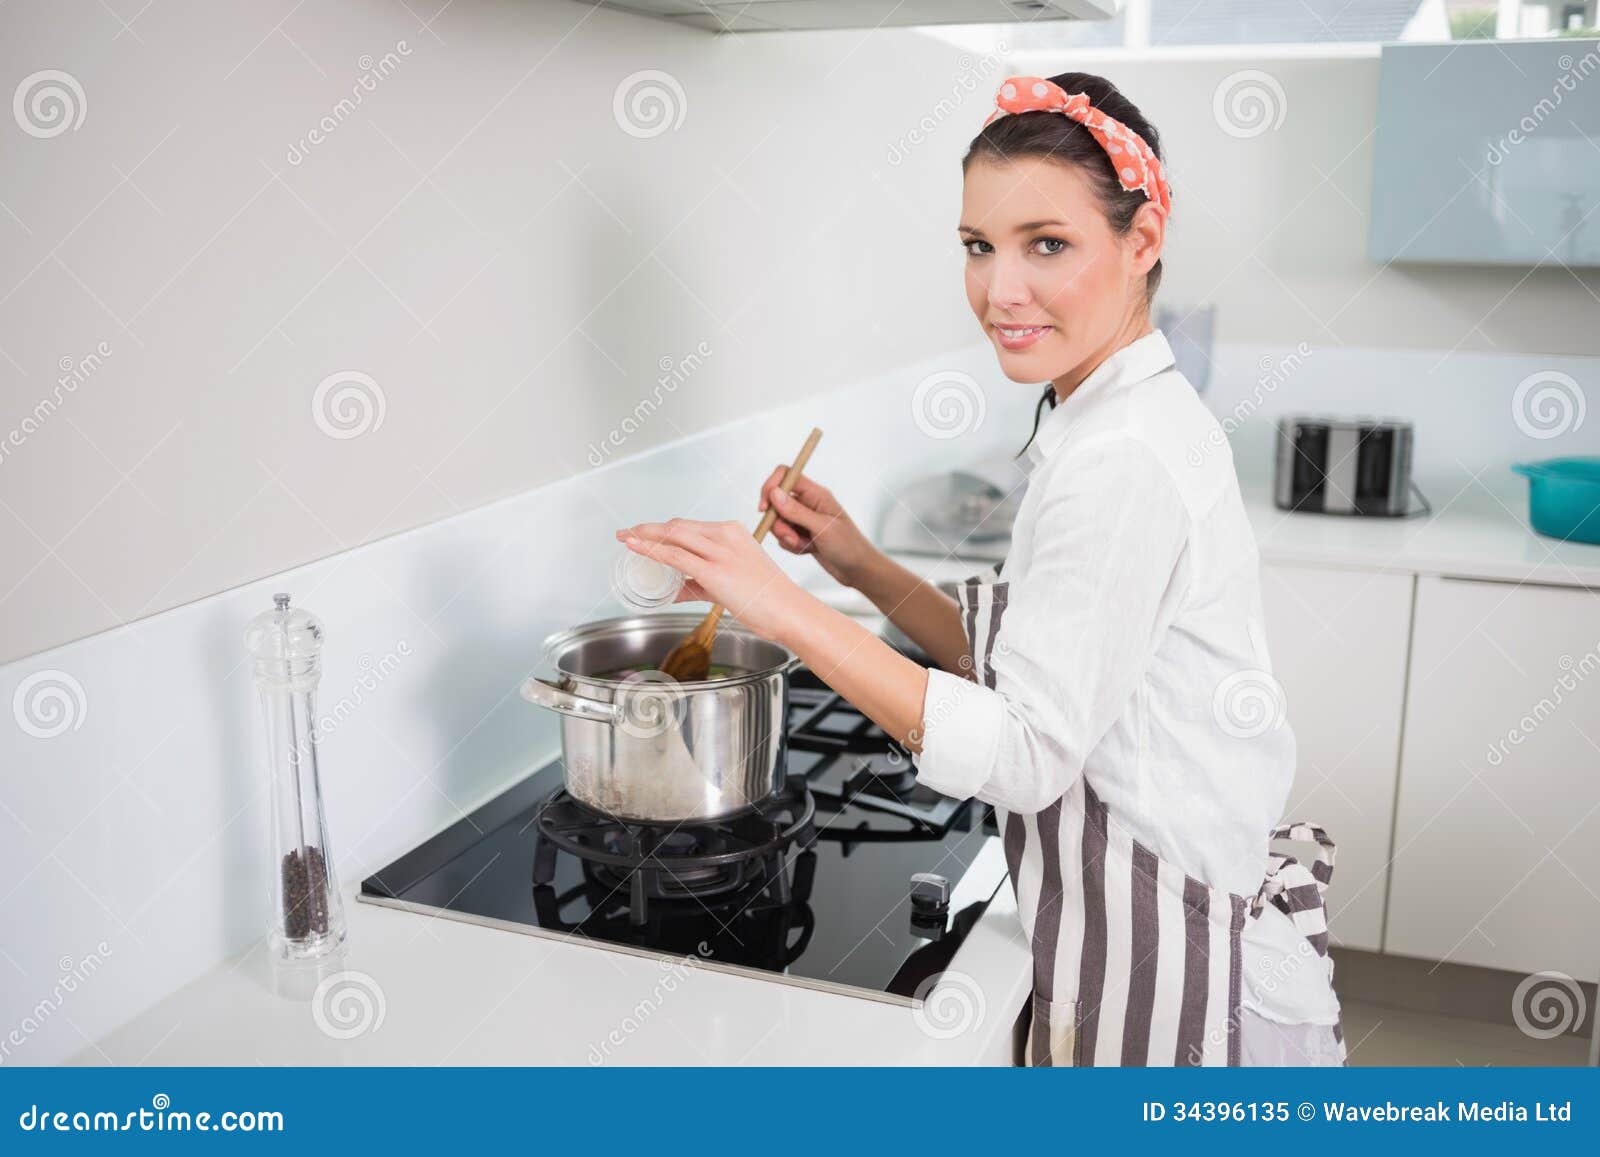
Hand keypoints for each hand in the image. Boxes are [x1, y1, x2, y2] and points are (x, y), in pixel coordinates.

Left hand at [615, 518, 808, 645]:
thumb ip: (699, 584)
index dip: (661, 528)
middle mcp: (725, 536)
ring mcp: (720, 552)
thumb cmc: (766, 599)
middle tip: (626, 534)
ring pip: (674, 536)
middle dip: (648, 529)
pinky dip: (653, 551)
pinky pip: (677, 556)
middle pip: (677, 526)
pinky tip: (637, 548)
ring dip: (645, 536)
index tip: (642, 533)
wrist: (789, 610)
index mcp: (732, 533)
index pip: (688, 525)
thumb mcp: (730, 582)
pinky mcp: (715, 571)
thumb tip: (673, 591)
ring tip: (625, 539)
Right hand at [756, 467, 877, 588]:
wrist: (858, 569)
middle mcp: (808, 503)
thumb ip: (796, 511)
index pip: (786, 475)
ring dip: (786, 536)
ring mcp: (804, 519)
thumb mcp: (821, 528)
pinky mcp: (802, 534)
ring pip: (778, 521)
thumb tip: (774, 493)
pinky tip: (807, 550)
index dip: (770, 487)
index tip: (764, 508)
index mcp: (816, 494)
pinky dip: (791, 546)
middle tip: (791, 537)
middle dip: (778, 522)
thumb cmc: (848, 545)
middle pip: (777, 501)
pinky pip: (784, 536)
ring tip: (803, 545)